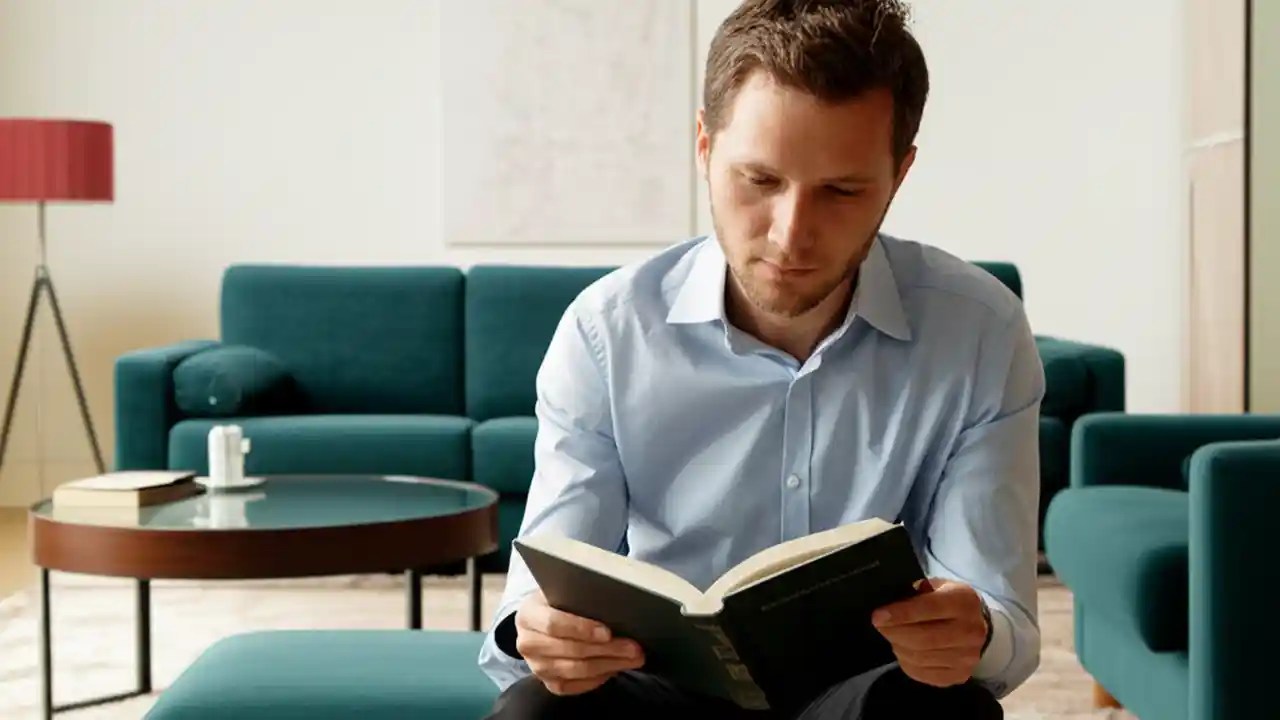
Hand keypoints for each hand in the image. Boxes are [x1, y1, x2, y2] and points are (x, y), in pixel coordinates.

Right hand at [514, 590, 645, 695]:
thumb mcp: (564, 591)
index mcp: (528, 615)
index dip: (582, 629)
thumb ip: (581, 596)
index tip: (608, 632)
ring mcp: (536, 666)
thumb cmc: (559, 602)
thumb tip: (615, 603)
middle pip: (568, 650)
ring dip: (607, 665)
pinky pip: (573, 686)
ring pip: (574, 671)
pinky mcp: (547, 682)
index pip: (553, 624)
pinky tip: (614, 669)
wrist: (541, 621)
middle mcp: (527, 643)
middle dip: (606, 650)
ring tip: (632, 659)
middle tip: (633, 648)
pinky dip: (596, 679)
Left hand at [870, 578, 988, 687]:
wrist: (981, 627)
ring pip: (921, 657)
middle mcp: (970, 631)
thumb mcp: (939, 586)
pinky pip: (925, 674)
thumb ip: (917, 592)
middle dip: (894, 633)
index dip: (900, 614)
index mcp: (963, 601)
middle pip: (923, 638)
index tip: (878, 616)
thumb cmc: (952, 601)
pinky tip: (903, 652)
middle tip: (880, 627)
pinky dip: (907, 663)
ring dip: (899, 647)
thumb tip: (891, 606)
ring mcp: (967, 657)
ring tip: (893, 637)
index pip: (928, 608)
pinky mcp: (961, 675)